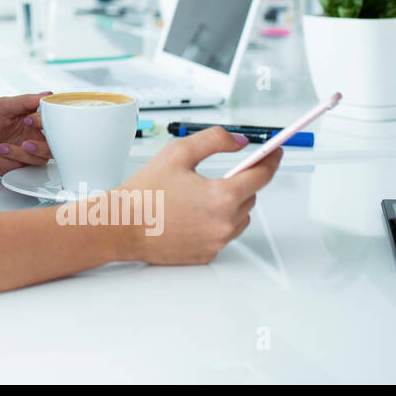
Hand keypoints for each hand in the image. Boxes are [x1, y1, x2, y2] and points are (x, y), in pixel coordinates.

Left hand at [0, 91, 53, 174]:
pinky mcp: (18, 168)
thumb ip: (25, 101)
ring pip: (35, 161)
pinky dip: (1, 163)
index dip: (45, 124)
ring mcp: (29, 156)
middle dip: (40, 148)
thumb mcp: (3, 106)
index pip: (54, 125)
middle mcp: (37, 141)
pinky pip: (17, 170)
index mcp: (37, 124)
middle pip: (53, 149)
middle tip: (25, 144)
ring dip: (17, 155)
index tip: (29, 120)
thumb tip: (48, 95)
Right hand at [113, 127, 282, 264]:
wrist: (121, 226)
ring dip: (228, 205)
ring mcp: (217, 243)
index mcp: (222, 197)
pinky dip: (214, 223)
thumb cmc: (144, 192)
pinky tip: (189, 215)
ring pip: (238, 218)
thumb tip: (240, 141)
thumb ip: (214, 140)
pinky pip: (222, 235)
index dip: (271, 159)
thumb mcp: (177, 153)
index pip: (261, 175)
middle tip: (215, 175)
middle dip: (239, 183)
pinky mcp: (207, 255)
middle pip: (250, 197)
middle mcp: (225, 224)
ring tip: (196, 197)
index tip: (274, 152)